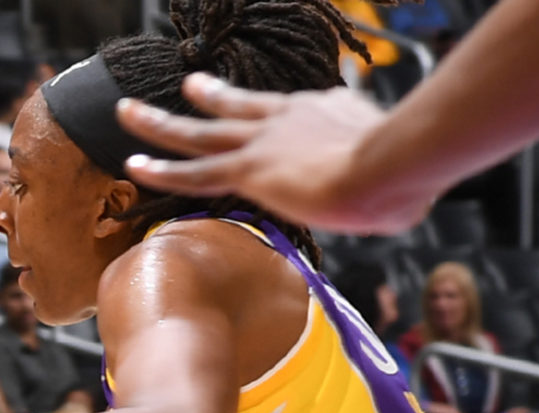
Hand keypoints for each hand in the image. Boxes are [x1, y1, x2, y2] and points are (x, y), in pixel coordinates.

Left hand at [116, 77, 434, 235]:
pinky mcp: (248, 168)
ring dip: (159, 124)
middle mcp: (291, 115)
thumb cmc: (410, 175)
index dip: (287, 116)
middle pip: (240, 106)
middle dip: (212, 95)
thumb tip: (406, 202)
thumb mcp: (406, 174)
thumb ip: (394, 185)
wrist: (394, 162)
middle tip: (191, 85)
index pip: (301, 110)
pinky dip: (161, 168)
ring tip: (128, 112)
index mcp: (331, 109)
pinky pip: (193, 170)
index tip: (281, 116)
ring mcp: (264, 140)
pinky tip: (133, 166)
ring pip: (199, 131)